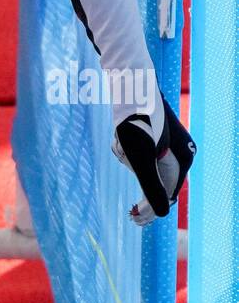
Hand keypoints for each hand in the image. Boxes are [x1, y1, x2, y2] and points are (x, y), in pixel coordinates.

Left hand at [112, 96, 195, 226]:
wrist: (129, 83)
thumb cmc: (136, 121)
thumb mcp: (141, 158)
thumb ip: (151, 187)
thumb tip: (162, 216)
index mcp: (183, 159)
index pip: (168, 195)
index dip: (151, 211)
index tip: (134, 220)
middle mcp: (179, 150)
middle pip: (156, 180)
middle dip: (136, 177)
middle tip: (129, 210)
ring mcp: (167, 141)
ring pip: (142, 164)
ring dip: (127, 158)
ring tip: (121, 141)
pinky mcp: (152, 132)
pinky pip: (137, 150)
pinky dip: (124, 147)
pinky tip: (119, 134)